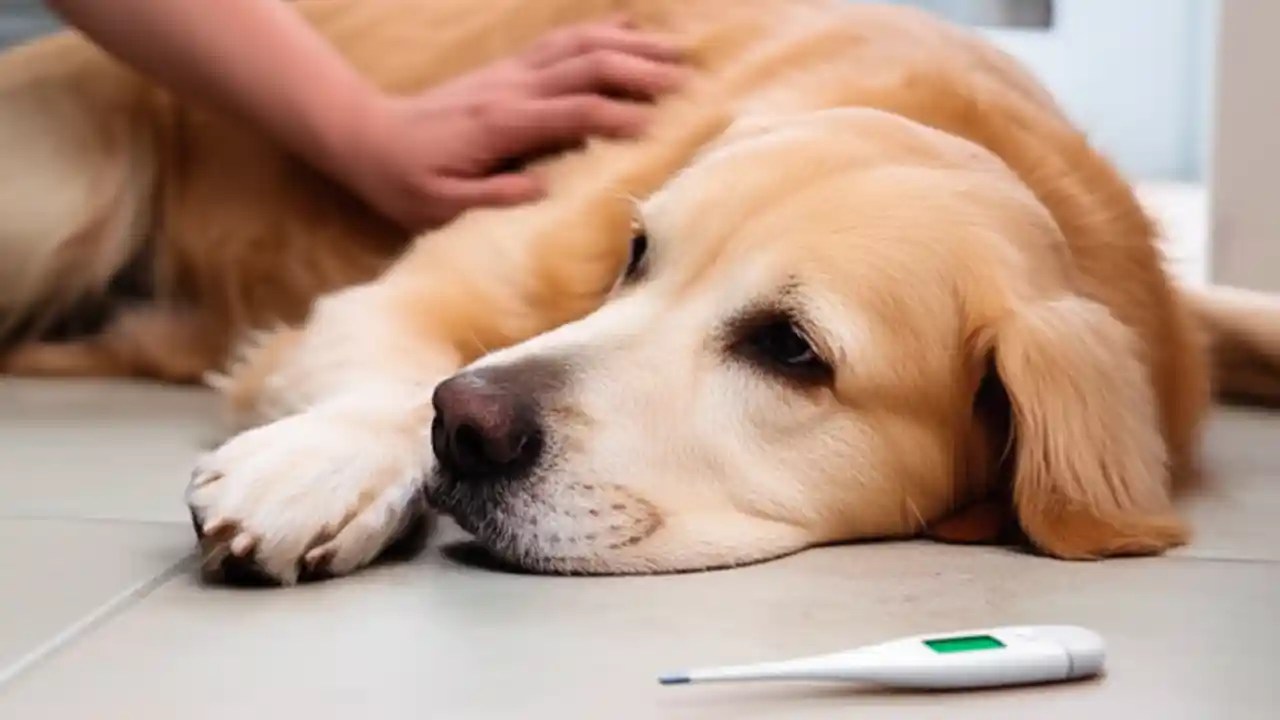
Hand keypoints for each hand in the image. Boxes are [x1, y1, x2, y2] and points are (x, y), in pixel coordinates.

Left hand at [332, 19, 685, 230]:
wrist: (367, 135)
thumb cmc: (405, 179)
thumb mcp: (437, 206)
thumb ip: (489, 196)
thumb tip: (542, 190)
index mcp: (500, 123)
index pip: (571, 111)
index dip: (617, 115)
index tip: (659, 126)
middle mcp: (512, 88)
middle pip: (588, 66)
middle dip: (641, 70)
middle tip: (689, 82)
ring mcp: (512, 72)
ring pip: (581, 45)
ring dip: (632, 44)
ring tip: (679, 50)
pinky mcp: (511, 69)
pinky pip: (564, 41)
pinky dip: (602, 31)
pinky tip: (631, 27)